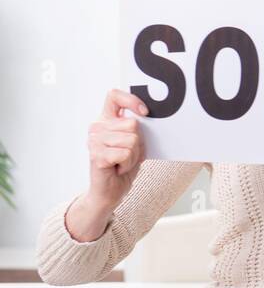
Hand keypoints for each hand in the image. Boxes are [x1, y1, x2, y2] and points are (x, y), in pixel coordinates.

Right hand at [85, 89, 148, 210]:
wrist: (110, 191)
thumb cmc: (123, 165)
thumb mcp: (135, 143)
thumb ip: (136, 128)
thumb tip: (146, 114)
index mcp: (106, 120)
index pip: (114, 96)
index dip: (131, 100)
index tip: (144, 112)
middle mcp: (97, 127)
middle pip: (132, 124)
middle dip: (138, 143)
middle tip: (127, 155)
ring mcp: (94, 141)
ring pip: (131, 140)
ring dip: (133, 156)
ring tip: (122, 162)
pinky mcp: (96, 155)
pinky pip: (125, 153)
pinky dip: (128, 164)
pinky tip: (118, 169)